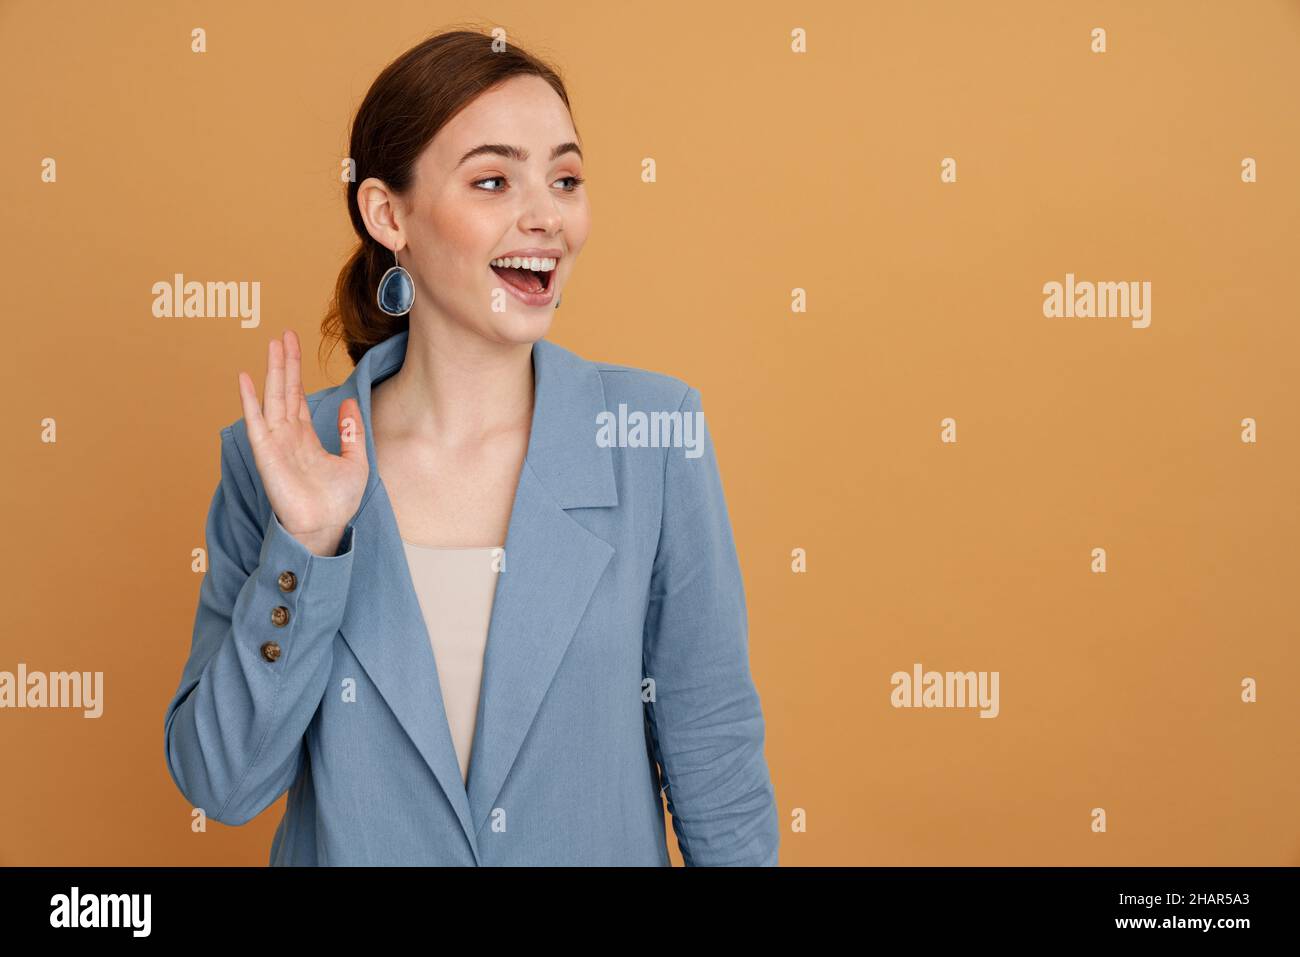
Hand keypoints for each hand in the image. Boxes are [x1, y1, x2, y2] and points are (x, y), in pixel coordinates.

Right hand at [236, 330, 367, 556]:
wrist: (326, 526)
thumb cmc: (337, 502)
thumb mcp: (356, 461)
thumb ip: (351, 431)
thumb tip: (351, 402)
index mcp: (305, 437)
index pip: (298, 395)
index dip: (296, 370)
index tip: (293, 344)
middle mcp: (288, 436)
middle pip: (284, 390)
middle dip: (284, 362)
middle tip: (283, 334)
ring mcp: (276, 443)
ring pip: (273, 399)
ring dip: (272, 371)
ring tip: (273, 344)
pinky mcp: (267, 454)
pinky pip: (256, 422)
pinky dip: (250, 401)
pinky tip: (246, 379)